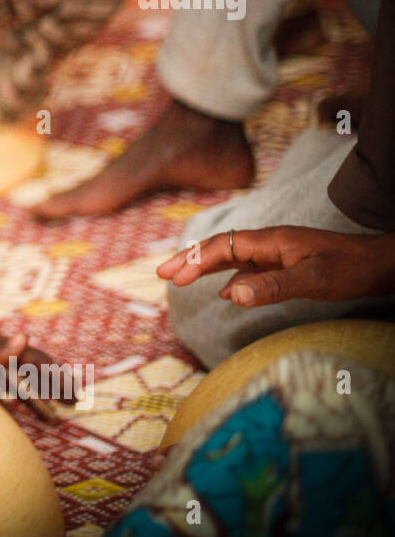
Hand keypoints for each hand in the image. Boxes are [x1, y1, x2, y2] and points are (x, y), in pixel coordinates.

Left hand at [0, 324, 75, 405]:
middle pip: (28, 369)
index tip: (73, 388)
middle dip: (51, 383)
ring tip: (56, 412)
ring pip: (15, 382)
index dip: (53, 372)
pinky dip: (13, 400)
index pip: (31, 358)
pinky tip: (21, 411)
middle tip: (74, 399)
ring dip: (36, 395)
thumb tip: (26, 338)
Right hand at [156, 226, 394, 306]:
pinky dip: (230, 279)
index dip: (193, 260)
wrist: (383, 265)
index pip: (221, 247)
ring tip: (182, 280)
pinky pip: (249, 270)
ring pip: (232, 258)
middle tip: (162, 274)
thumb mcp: (313, 280)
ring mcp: (278, 255)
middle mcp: (270, 244)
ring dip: (206, 268)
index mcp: (270, 241)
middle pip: (221, 248)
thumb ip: (270, 286)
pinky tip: (227, 293)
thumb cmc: (351, 269)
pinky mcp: (287, 266)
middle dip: (190, 260)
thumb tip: (228, 295)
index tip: (170, 276)